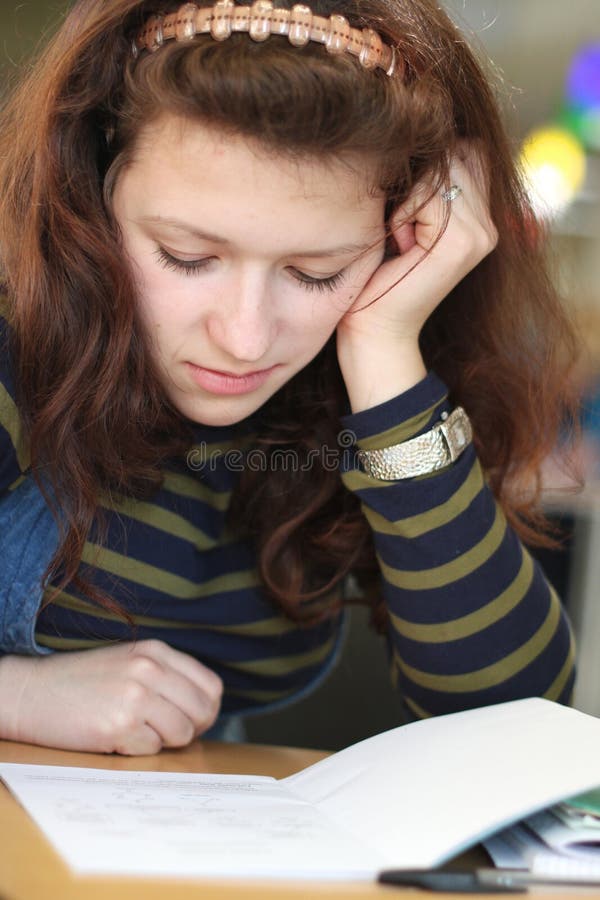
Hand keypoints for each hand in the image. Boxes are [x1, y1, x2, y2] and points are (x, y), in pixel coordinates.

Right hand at [0, 640, 222, 754]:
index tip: (193, 720)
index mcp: (156, 650)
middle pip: (202, 711)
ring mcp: (135, 696)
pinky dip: (138, 750)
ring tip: (136, 730)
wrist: (32, 693)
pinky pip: (152, 749)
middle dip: (191, 729)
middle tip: (165, 732)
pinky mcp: (119, 725)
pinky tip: (116, 736)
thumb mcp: (130, 661)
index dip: (207, 709)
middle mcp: (150, 669)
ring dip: (163, 740)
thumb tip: (205, 709)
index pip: (211, 685)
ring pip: (182, 733)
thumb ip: (166, 676)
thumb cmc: (82, 682)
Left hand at [336, 143, 497, 410]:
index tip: (403, 209)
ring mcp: (480, 234)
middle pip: (453, 155)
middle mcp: (488, 225)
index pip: (465, 150)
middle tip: (399, 229)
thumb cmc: (375, 279)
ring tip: (399, 239)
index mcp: (479, 218)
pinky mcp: (462, 244)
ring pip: (440, 174)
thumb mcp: (401, 222)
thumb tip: (418, 131)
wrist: (373, 333)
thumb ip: (423, 185)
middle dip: (415, 182)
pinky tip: (400, 246)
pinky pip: (427, 197)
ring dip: (407, 200)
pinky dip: (402, 215)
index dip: (427, 166)